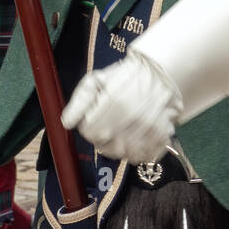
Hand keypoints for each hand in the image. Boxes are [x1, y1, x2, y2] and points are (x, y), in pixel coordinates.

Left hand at [62, 51, 181, 162]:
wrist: (161, 72)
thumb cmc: (126, 75)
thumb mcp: (98, 79)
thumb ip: (80, 100)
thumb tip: (67, 122)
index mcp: (113, 104)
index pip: (89, 132)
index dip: (88, 124)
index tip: (95, 116)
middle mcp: (131, 120)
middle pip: (104, 146)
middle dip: (102, 136)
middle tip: (110, 121)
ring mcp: (147, 130)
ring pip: (122, 153)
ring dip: (119, 145)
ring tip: (123, 129)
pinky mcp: (161, 136)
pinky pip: (143, 155)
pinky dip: (138, 151)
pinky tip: (136, 137)